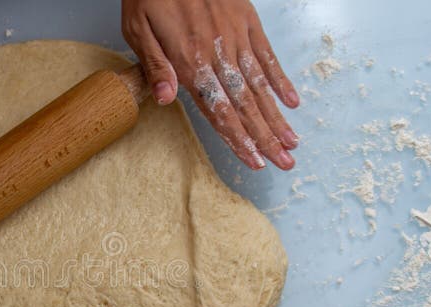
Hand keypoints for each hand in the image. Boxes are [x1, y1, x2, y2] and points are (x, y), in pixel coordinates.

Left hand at [122, 0, 299, 170]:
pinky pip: (266, 54)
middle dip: (265, 138)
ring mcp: (235, 36)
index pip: (218, 110)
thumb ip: (155, 65)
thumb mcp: (138, 27)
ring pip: (260, 84)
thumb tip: (166, 100)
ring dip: (277, 116)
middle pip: (245, 105)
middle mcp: (216, 54)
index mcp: (188, 62)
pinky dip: (280, 78)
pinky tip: (291, 101)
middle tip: (286, 164)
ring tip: (293, 143)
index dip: (238, 138)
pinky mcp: (246, 19)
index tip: (254, 161)